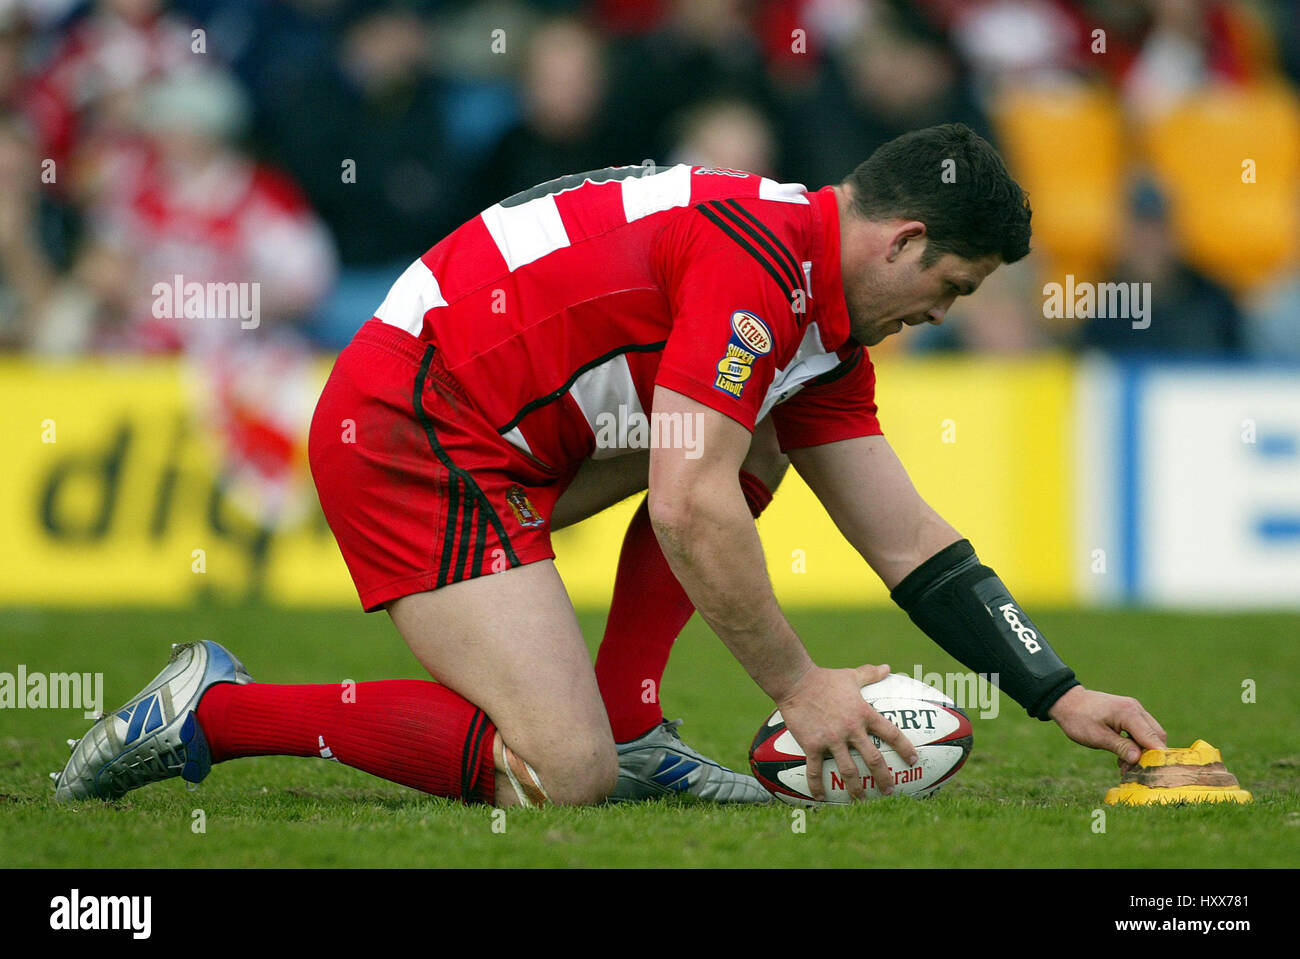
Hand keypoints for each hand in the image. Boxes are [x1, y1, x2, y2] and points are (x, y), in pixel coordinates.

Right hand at [775, 663, 918, 800]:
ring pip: (848, 770)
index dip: (904, 748)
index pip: (891, 733)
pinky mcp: (812, 744)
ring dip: (856, 788)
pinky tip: (820, 798)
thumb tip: (887, 668)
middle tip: (889, 790)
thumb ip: (870, 674)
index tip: (913, 760)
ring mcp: (831, 739)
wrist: (796, 682)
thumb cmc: (824, 678)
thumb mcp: (850, 675)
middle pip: (873, 759)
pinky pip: (815, 770)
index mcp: (863, 713)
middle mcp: (851, 729)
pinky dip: (818, 786)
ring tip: (860, 799)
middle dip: (883, 777)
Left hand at [1047, 685, 1166, 767]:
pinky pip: (1141, 731)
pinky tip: (1122, 756)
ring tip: (1123, 765)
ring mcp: (1134, 710)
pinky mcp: (1130, 714)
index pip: (1153, 738)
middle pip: (1156, 736)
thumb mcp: (1097, 737)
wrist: (1067, 701)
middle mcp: (1136, 709)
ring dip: (1141, 752)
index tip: (1156, 774)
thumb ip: (1120, 747)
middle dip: (1149, 756)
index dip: (1157, 757)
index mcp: (1129, 713)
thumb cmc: (1078, 719)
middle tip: (1131, 770)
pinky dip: (1136, 745)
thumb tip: (1139, 759)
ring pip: (1150, 735)